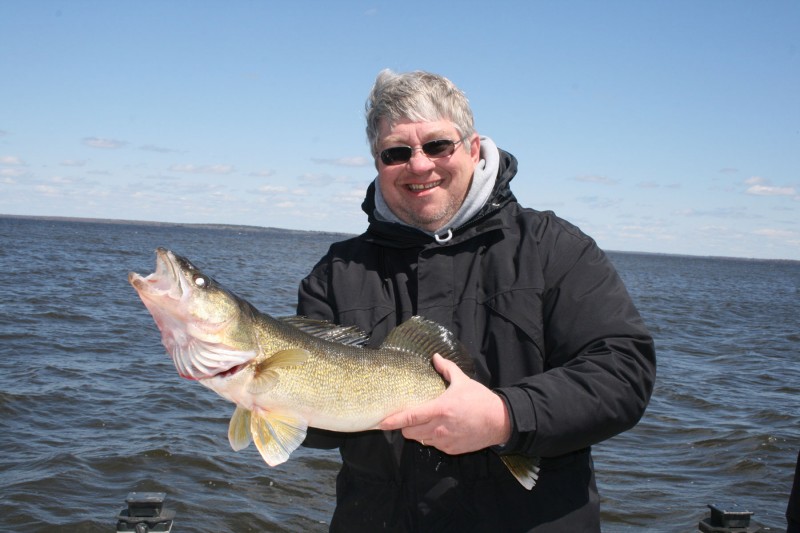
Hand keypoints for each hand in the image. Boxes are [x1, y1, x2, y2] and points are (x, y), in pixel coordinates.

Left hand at [379, 353, 511, 454]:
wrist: (500, 421)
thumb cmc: (480, 400)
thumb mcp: (463, 381)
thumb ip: (446, 369)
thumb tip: (435, 357)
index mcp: (440, 409)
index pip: (410, 418)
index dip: (393, 421)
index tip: (380, 422)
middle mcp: (439, 428)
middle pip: (409, 432)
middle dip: (405, 426)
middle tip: (409, 417)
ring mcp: (445, 441)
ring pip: (420, 439)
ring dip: (419, 432)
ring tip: (427, 421)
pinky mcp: (451, 449)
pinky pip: (434, 444)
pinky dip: (432, 437)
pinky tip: (441, 428)